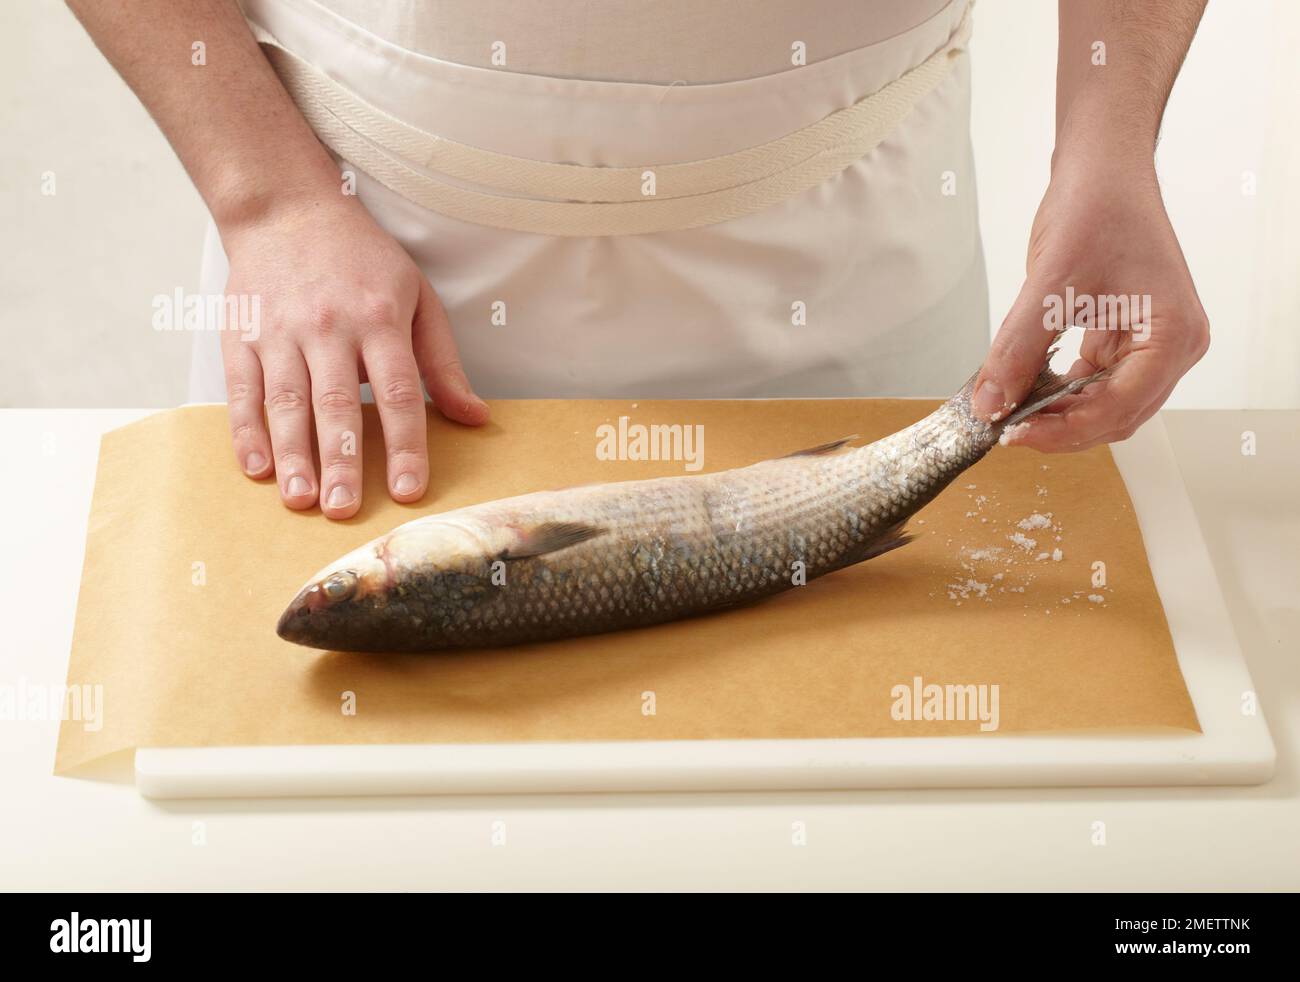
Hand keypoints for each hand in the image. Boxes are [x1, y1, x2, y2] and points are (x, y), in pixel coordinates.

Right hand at [219, 195, 488, 516]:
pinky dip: (247, 431)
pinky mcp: (241, 333)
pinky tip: (257, 468)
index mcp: (380, 319)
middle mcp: (329, 326)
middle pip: (337, 404)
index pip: (398, 392)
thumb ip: (442, 363)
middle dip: (342, 461)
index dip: (405, 445)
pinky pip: (243, 389)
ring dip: (293, 456)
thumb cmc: (363, 261)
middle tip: (344, 511)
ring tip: (301, 500)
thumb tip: (476, 417)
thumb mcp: (417, 298)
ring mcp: (280, 330)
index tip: (408, 490)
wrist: (287, 208)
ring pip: (286, 402)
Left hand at [971, 149, 1208, 450]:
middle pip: (1116, 416)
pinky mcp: (1127, 340)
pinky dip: (1062, 394)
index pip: (1119, 408)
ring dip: (1059, 415)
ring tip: (1011, 410)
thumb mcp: (1049, 285)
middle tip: (1005, 427)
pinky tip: (1027, 390)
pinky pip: (1095, 384)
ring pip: (1105, 406)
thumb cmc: (1096, 210)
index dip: (1063, 430)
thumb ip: (1016, 350)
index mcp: (1173, 335)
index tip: (1013, 433)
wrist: (1102, 171)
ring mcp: (1152, 345)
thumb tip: (989, 404)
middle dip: (1060, 428)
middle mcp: (1173, 347)